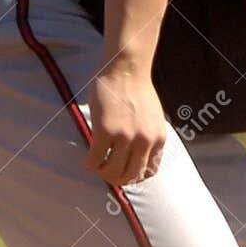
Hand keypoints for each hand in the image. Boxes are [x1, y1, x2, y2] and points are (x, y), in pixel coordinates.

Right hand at [85, 62, 169, 185]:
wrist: (127, 68)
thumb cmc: (137, 90)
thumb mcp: (153, 119)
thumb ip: (148, 138)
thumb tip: (136, 158)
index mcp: (158, 139)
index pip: (147, 172)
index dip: (132, 176)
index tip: (122, 172)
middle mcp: (144, 141)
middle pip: (129, 176)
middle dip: (116, 178)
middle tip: (105, 171)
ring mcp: (125, 137)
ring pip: (112, 171)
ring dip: (102, 173)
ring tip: (96, 166)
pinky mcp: (106, 131)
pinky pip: (95, 159)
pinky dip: (90, 164)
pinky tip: (87, 160)